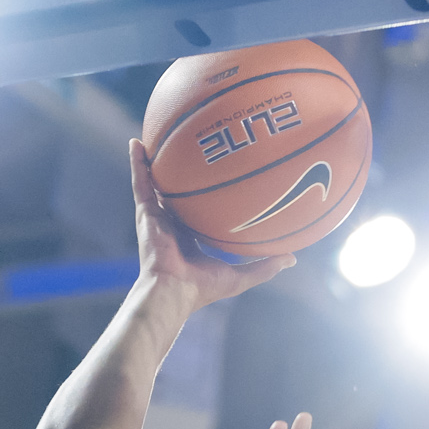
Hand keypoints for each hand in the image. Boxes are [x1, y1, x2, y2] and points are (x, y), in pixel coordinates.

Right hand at [131, 140, 294, 312]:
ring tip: (156, 136)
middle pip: (177, 194)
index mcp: (190, 238)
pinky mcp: (144, 213)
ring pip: (155, 183)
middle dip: (181, 175)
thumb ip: (264, 266)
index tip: (216, 181)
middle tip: (192, 149)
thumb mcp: (239, 276)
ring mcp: (156, 218)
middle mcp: (172, 225)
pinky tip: (136, 142)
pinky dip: (137, 162)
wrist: (173, 292)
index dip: (205, 199)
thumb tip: (292, 257)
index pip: (198, 214)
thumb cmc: (202, 288)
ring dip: (154, 161)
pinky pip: (140, 182)